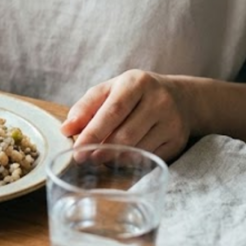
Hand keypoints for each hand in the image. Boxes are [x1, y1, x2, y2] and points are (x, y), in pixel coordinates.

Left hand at [59, 70, 192, 161]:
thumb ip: (86, 107)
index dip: (93, 132)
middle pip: (125, 134)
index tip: (77, 149)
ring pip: (137, 150)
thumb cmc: (134, 93)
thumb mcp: (109, 90)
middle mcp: (158, 101)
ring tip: (99, 157)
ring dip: (114, 158)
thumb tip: (66, 129)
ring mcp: (171, 122)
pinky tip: (120, 158)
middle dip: (101, 149)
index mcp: (137, 83)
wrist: (180, 97)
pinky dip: (130, 162)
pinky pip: (149, 158)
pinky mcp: (177, 141)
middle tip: (84, 158)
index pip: (112, 111)